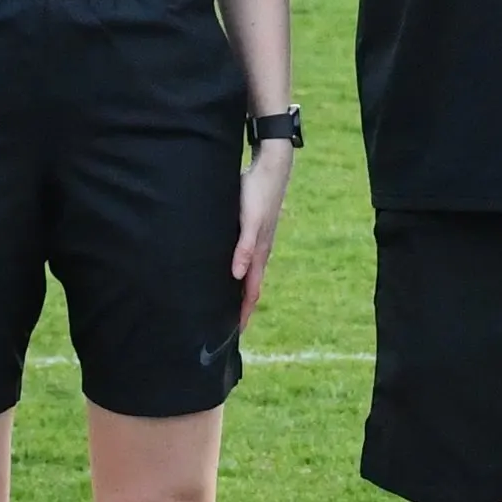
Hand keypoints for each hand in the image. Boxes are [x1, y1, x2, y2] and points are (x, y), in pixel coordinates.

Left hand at [229, 138, 295, 326]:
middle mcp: (260, 250)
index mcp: (259, 252)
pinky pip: (246, 259)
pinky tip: (232, 271)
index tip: (236, 332)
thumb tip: (237, 276)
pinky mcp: (252, 230)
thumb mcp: (249, 220)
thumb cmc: (258, 192)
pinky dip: (240, 272)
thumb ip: (243, 247)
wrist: (271, 168)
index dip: (244, 312)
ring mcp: (258, 241)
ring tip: (230, 305)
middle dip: (242, 307)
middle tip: (231, 327)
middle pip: (251, 286)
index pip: (251, 291)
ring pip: (249, 273)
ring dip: (241, 291)